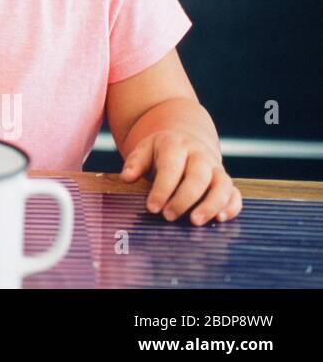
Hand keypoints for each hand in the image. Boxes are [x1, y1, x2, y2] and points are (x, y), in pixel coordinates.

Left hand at [120, 130, 242, 225]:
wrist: (185, 139)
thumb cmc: (161, 151)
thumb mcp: (145, 149)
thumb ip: (135, 162)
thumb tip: (127, 177)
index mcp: (176, 145)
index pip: (171, 167)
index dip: (162, 189)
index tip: (152, 208)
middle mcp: (200, 155)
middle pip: (198, 177)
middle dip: (184, 199)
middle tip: (169, 217)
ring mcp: (216, 168)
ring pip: (221, 185)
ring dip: (211, 205)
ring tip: (195, 222)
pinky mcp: (226, 181)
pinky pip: (235, 194)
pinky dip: (231, 207)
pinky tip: (220, 219)